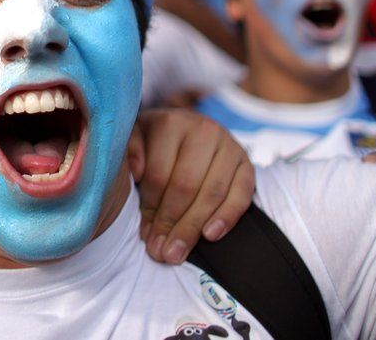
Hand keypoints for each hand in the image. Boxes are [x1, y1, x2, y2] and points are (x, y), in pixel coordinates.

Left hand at [129, 108, 254, 264]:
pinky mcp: (246, 163)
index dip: (150, 208)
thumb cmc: (153, 142)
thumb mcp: (134, 140)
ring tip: (177, 254)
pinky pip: (241, 194)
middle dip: (171, 224)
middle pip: (186, 186)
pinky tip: (210, 236)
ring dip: (193, 228)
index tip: (144, 235)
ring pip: (212, 192)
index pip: (159, 174)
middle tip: (161, 253)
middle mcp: (203, 129)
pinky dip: (227, 217)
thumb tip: (136, 172)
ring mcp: (228, 145)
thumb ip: (130, 152)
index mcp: (170, 122)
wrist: (186, 132)